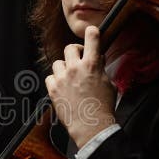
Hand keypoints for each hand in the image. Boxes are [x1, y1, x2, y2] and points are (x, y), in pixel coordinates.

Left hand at [45, 25, 116, 147]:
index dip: (92, 32)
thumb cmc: (102, 107)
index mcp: (92, 65)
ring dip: (64, 68)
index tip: (91, 32)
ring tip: (71, 79)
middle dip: (75, 52)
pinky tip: (63, 88)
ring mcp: (62, 78)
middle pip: (70, 48)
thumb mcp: (109, 83)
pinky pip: (50, 77)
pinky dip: (55, 81)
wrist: (91, 126)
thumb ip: (101, 69)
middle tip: (80, 60)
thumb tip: (97, 60)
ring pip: (58, 63)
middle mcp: (75, 68)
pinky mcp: (53, 89)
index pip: (92, 37)